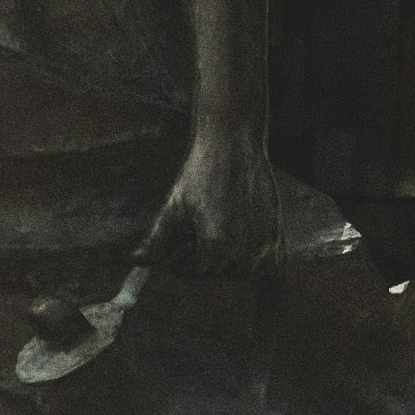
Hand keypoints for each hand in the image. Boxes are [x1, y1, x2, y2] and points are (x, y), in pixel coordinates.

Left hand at [142, 126, 277, 275]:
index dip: (181, 262)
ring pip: (243, 271)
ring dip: (229, 262)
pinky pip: (271, 268)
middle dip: (204, 260)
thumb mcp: (175, 206)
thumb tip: (136, 261)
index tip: (177, 248)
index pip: (195, 272)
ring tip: (218, 228)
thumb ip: (157, 240)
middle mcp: (245, 250)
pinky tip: (249, 267)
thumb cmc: (201, 172)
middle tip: (197, 232)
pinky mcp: (278, 235)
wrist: (233, 142)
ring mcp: (265, 244)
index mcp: (217, 246)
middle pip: (218, 273)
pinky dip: (261, 271)